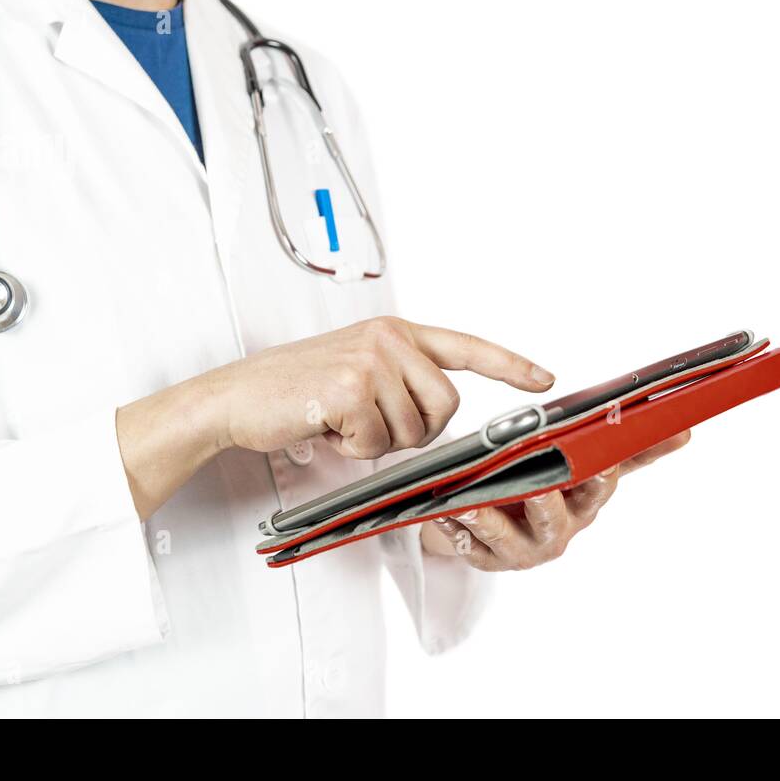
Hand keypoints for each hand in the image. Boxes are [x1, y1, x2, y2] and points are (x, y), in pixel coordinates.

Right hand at [116, 316, 553, 518]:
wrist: (235, 397)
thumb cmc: (294, 390)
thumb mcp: (355, 370)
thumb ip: (400, 381)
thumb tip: (437, 419)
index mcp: (394, 331)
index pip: (465, 346)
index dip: (509, 365)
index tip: (544, 379)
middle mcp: (388, 338)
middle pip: (446, 407)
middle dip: (416, 431)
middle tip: (370, 426)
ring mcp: (370, 360)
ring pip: (413, 430)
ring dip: (377, 442)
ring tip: (339, 421)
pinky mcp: (349, 388)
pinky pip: (377, 442)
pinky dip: (352, 449)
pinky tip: (324, 427)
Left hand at [420, 431, 690, 568]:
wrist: (497, 516)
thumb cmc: (546, 482)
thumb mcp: (584, 461)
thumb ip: (629, 447)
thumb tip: (684, 429)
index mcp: (585, 502)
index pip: (601, 486)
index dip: (603, 476)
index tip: (603, 462)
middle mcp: (559, 528)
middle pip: (557, 515)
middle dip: (547, 501)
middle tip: (537, 485)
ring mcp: (523, 548)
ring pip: (509, 536)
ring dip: (491, 519)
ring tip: (473, 502)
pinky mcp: (487, 557)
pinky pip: (470, 544)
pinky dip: (457, 526)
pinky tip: (444, 508)